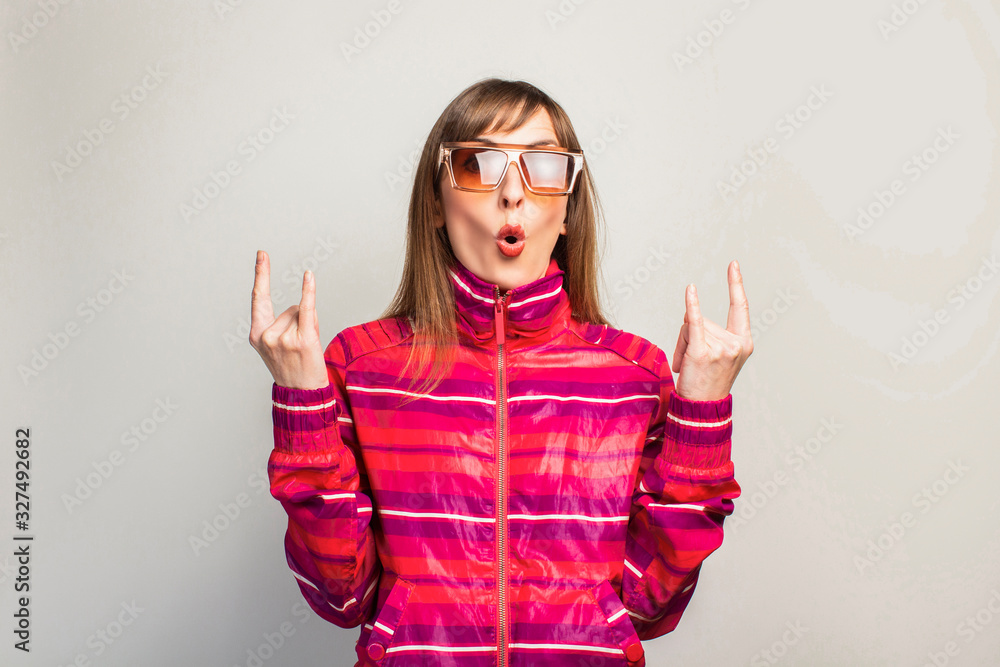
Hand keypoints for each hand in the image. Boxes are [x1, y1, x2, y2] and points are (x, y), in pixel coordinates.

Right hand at [249, 250, 329, 389]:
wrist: (302, 395)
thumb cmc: (293, 369)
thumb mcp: (279, 347)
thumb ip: (285, 323)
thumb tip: (301, 303)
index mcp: (256, 336)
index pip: (258, 299)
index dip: (261, 274)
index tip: (262, 254)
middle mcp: (267, 336)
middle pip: (290, 308)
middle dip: (300, 321)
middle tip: (301, 346)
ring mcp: (284, 338)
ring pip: (302, 313)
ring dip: (310, 325)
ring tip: (307, 348)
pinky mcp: (302, 340)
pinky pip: (307, 309)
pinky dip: (309, 291)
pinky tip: (308, 275)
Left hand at [670, 260, 752, 401]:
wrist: (702, 408)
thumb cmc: (707, 382)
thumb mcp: (718, 355)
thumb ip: (710, 332)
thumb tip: (691, 314)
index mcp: (744, 342)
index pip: (740, 307)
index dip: (736, 284)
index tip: (732, 265)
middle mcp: (736, 343)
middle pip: (704, 319)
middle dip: (690, 336)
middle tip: (691, 361)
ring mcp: (721, 348)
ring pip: (690, 326)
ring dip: (682, 343)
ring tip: (687, 365)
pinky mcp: (703, 352)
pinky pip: (694, 323)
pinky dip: (692, 306)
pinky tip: (691, 290)